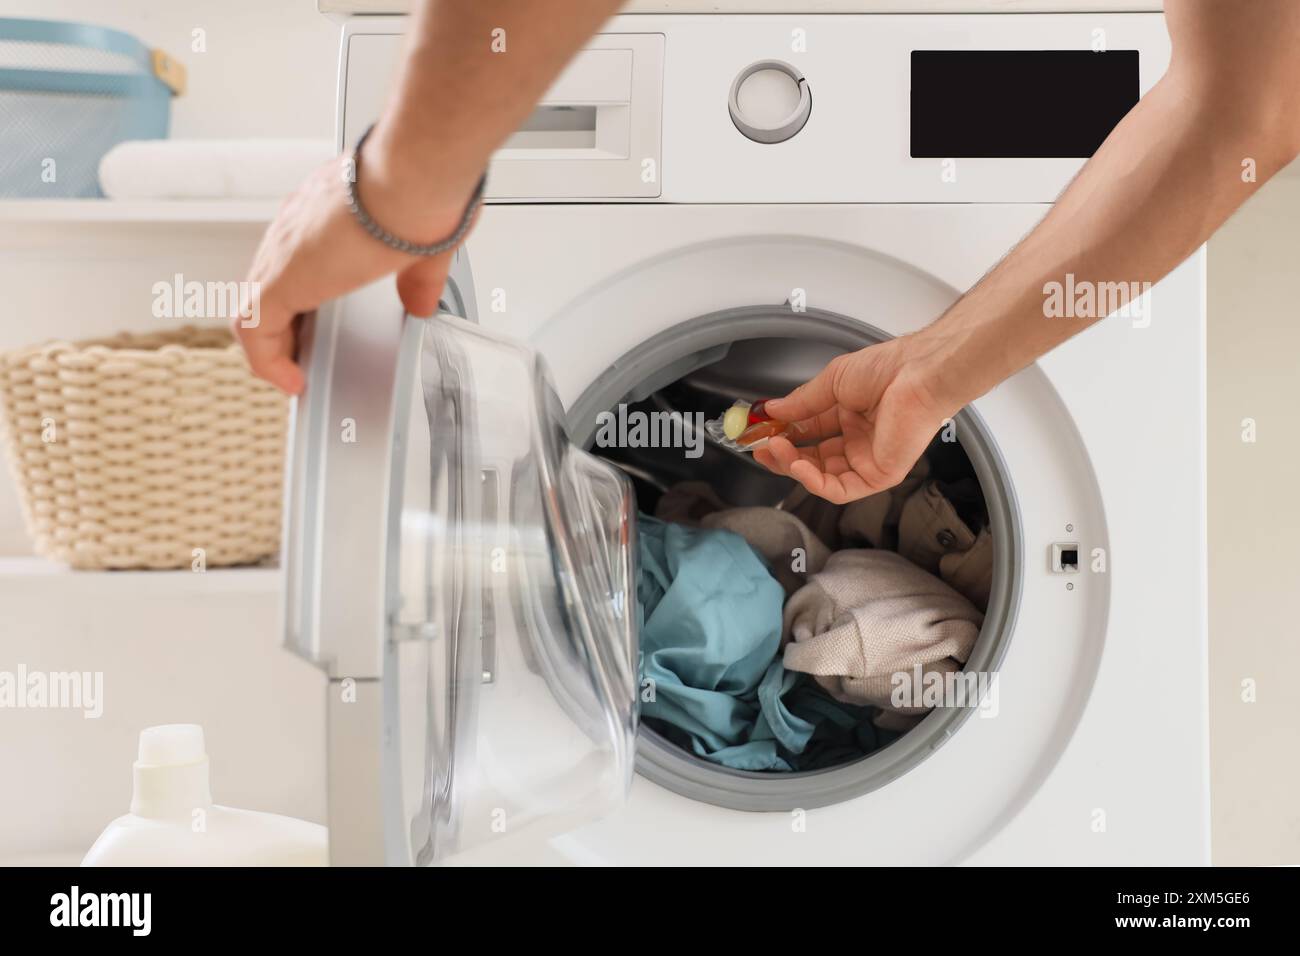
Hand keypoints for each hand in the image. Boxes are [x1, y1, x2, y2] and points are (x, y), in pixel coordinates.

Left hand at [235, 128, 476, 394]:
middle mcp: (297, 226)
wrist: (412, 175)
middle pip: (272, 284)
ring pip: (257, 307)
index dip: (305, 294)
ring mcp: (283, 252)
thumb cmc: (421, 190)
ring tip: (293, 374)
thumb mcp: (422, 248)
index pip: (300, 257)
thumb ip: (417, 282)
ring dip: (273, 345)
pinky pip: (252, 329)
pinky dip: (266, 360)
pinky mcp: (278, 279)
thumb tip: (421, 306)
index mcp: (328, 211)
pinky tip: (290, 381)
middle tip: (303, 355)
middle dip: (286, 324)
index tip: (319, 321)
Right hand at [753, 335, 959, 503]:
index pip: (811, 433)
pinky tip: (797, 466)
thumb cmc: (887, 369)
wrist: (916, 373)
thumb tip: (773, 410)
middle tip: (760, 448)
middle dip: (784, 456)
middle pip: (814, 459)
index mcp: (852, 415)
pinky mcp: (880, 476)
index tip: (760, 433)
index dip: (785, 435)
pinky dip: (814, 482)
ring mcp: (869, 459)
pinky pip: (841, 488)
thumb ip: (802, 401)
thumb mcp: (832, 381)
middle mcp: (860, 440)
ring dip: (794, 466)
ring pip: (824, 476)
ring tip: (774, 451)